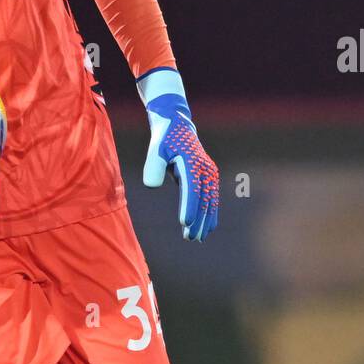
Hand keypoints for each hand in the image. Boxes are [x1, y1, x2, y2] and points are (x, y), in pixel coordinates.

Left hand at [137, 68, 218, 241]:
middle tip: (190, 237)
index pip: (192, 189)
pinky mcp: (209, 176)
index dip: (189, 206)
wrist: (177, 125)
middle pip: (204, 198)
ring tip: (197, 237)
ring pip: (210, 200)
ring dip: (205, 220)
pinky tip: (207, 228)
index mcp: (191, 162)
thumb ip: (153, 167)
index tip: (185, 223)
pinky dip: (210, 213)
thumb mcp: (155, 149)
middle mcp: (204, 168)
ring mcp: (209, 172)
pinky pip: (212, 197)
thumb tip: (151, 186)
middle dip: (198, 219)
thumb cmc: (164, 139)